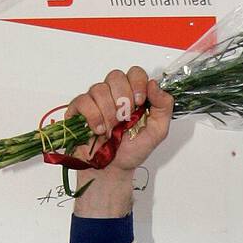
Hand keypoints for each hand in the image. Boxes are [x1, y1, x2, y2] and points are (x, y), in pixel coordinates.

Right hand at [66, 66, 172, 215]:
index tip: (139, 102)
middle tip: (124, 120)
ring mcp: (95, 100)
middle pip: (115, 76)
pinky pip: (83, 101)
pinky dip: (93, 117)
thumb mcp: (158, 131)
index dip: (137, 83)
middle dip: (122, 100)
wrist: (113, 169)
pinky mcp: (79, 110)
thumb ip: (163, 107)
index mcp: (133, 94)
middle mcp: (114, 93)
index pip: (135, 73)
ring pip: (99, 89)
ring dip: (108, 113)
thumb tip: (154, 84)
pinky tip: (98, 130)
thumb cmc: (133, 150)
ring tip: (111, 131)